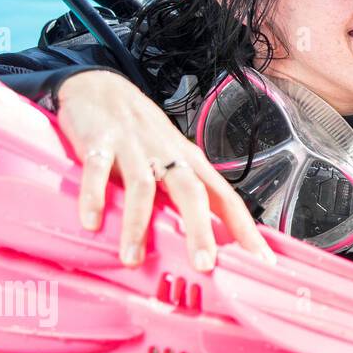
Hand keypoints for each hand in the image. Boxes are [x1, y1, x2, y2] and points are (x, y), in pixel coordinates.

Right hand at [55, 69, 271, 270]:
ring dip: (138, 224)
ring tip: (133, 258)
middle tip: (203, 265)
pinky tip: (92, 222)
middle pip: (192, 193)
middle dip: (200, 230)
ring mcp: (135, 148)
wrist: (101, 87)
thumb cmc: (142, 132)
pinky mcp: (100, 142)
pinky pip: (98, 171)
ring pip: (144, 188)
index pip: (227, 198)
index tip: (261, 261)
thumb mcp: (173, 160)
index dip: (245, 229)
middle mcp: (169, 155)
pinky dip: (95, 196)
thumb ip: (187, 195)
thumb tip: (209, 239)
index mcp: (192, 163)